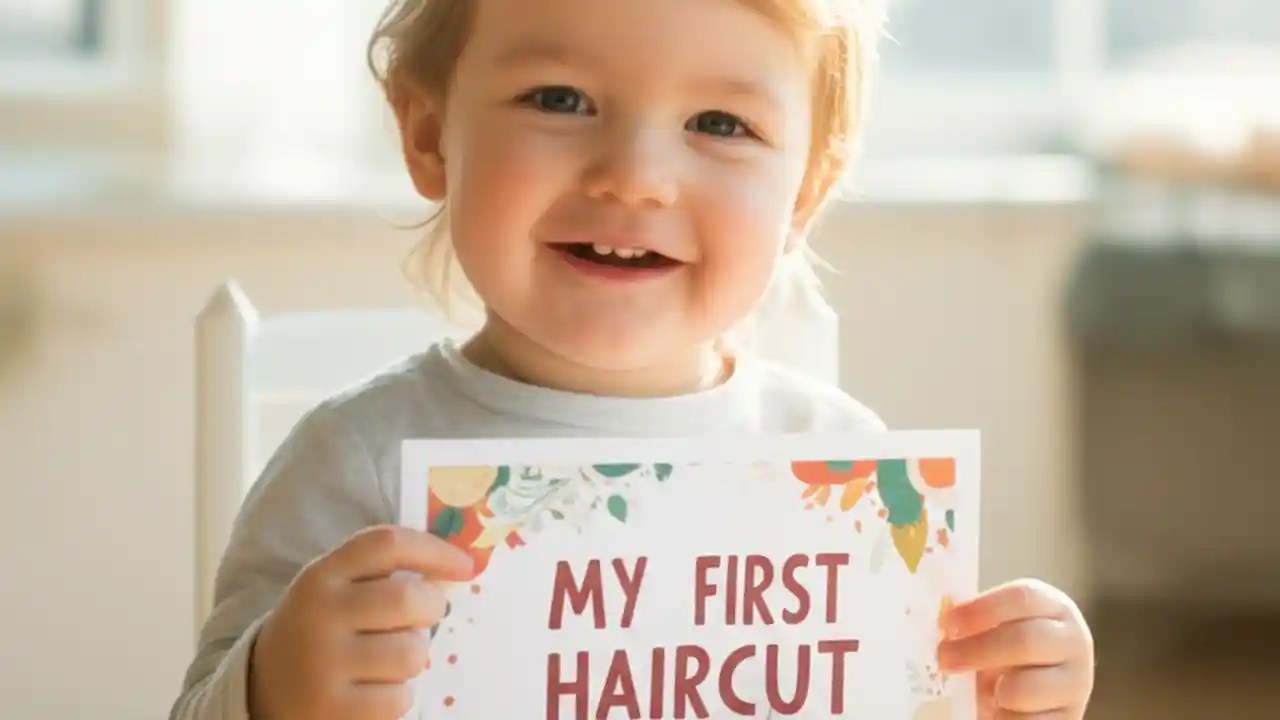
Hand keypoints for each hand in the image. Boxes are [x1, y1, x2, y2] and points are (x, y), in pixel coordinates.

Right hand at [249, 525, 474, 719]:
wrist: (262, 690)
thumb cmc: (320, 631)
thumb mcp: (335, 590)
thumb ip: (382, 574)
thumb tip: (459, 569)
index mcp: (321, 576)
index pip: (387, 544)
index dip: (435, 551)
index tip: (465, 566)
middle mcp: (319, 614)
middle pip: (409, 598)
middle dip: (432, 607)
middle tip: (424, 616)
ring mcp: (323, 665)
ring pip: (412, 652)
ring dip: (414, 655)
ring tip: (390, 657)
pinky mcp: (331, 710)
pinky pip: (400, 698)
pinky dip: (398, 695)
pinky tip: (374, 690)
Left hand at [938, 580, 1093, 718]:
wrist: (1036, 699)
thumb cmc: (1005, 655)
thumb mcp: (994, 630)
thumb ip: (973, 622)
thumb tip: (939, 620)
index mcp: (1051, 606)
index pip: (1022, 598)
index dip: (982, 609)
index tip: (949, 623)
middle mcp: (1072, 639)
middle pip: (1024, 640)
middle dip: (977, 650)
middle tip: (945, 659)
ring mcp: (1077, 682)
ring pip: (1025, 688)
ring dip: (996, 693)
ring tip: (990, 693)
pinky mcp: (1070, 717)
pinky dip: (1006, 718)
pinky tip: (1003, 712)